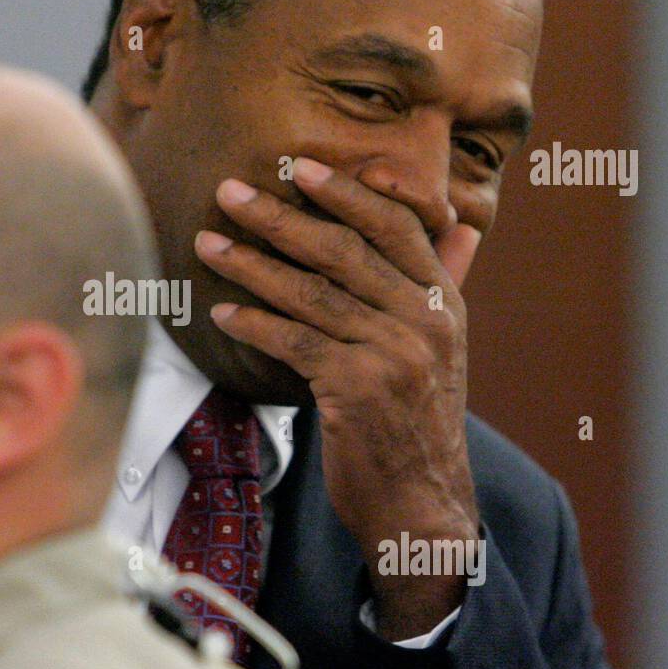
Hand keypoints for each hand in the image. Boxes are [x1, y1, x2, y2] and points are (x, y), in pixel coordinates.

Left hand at [194, 157, 480, 639]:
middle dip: (280, 216)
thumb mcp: (443, 346)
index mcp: (443, 299)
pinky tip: (221, 312)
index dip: (346, 191)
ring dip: (251, 264)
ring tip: (207, 244)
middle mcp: (424, 319)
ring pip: (311, 292)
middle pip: (343, 248)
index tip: (299, 166)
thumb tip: (460, 228)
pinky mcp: (358, 389)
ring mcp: (394, 353)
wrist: (422, 502)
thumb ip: (444, 283)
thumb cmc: (417, 419)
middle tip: (230, 191)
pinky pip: (295, 341)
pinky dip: (254, 323)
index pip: (396, 224)